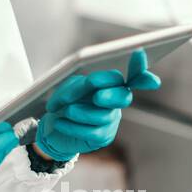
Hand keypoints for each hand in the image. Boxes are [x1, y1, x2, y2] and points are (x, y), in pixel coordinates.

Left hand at [35, 49, 161, 160]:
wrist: (52, 127)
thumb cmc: (64, 102)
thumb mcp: (68, 87)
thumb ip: (80, 84)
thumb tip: (90, 84)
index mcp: (111, 84)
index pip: (131, 75)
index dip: (138, 66)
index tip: (139, 53)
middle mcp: (116, 100)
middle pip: (123, 97)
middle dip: (111, 96)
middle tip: (98, 97)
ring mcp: (112, 119)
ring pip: (104, 116)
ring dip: (81, 112)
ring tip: (66, 111)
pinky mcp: (104, 137)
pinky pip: (92, 132)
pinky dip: (72, 126)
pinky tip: (59, 123)